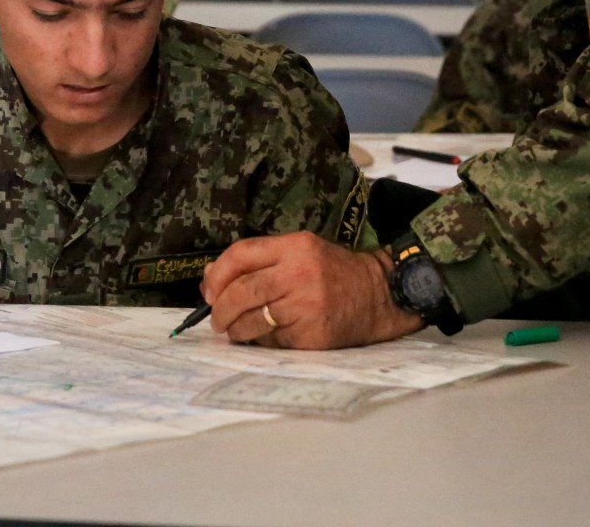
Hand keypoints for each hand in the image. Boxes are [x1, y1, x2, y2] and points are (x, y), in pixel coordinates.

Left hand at [201, 232, 423, 348]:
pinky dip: (262, 341)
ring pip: (253, 320)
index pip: (241, 255)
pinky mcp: (313, 334)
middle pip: (242, 291)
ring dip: (235, 329)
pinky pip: (273, 341)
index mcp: (295, 247)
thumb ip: (259, 262)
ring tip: (234, 331)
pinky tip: (263, 338)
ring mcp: (307, 306)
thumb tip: (210, 279)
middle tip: (216, 320)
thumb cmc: (334, 272)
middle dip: (220, 309)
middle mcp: (300, 273)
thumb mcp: (300, 253)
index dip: (217, 275)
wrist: (380, 295)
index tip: (209, 291)